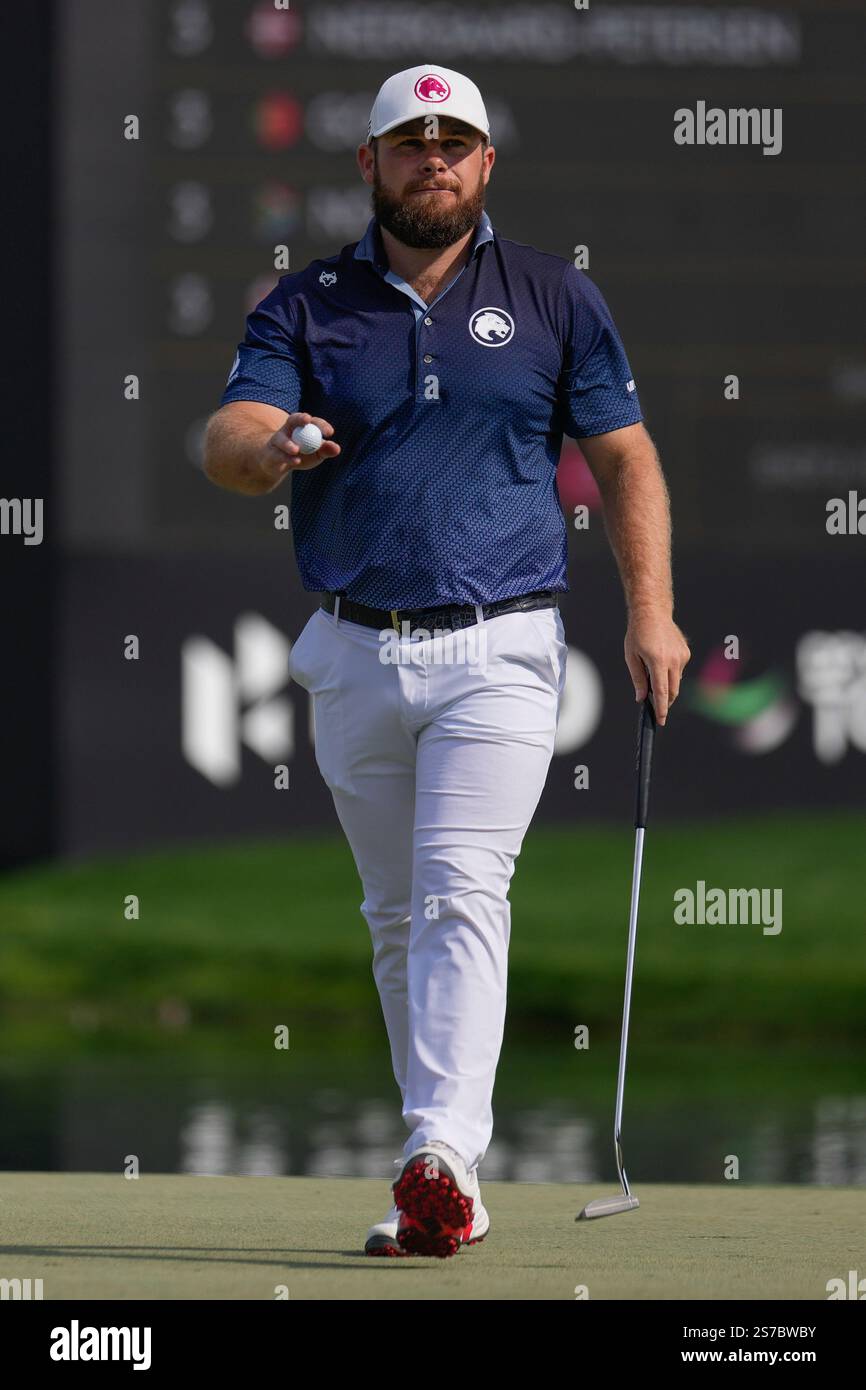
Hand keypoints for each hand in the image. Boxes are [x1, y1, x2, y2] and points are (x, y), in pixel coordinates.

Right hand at [258, 412, 340, 484]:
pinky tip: (296, 461)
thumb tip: (336, 448)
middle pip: (293, 419)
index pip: (312, 421)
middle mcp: (288, 429)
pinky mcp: (271, 453)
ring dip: (288, 444)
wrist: (279, 464)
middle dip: (300, 418)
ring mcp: (278, 440)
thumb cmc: (302, 454)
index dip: (321, 425)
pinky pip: (279, 455)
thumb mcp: (316, 453)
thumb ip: (326, 450)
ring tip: (296, 450)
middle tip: (307, 420)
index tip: (329, 432)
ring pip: (282, 439)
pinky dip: (287, 458)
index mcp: (302, 426)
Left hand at [624, 611, 690, 725]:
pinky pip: (679, 670)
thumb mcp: (631, 657)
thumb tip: (641, 698)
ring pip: (676, 681)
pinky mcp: (686, 653)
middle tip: (658, 708)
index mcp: (658, 661)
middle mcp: (673, 659)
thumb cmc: (637, 634)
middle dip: (666, 702)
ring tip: (654, 673)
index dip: (662, 708)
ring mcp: (682, 656)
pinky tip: (661, 661)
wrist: (652, 613)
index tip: (661, 720)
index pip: (662, 691)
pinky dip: (671, 672)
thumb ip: (638, 679)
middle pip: (673, 690)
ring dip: (667, 685)